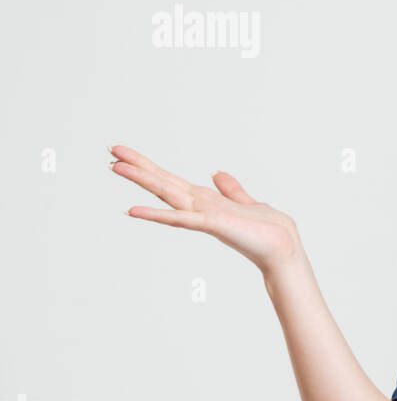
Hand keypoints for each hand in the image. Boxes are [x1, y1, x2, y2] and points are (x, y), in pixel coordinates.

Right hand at [111, 144, 303, 275]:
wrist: (283, 248)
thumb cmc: (266, 231)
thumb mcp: (246, 202)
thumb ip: (230, 189)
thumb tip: (217, 174)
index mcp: (205, 200)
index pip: (171, 179)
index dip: (148, 166)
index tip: (124, 154)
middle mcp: (199, 206)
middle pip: (162, 182)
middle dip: (137, 167)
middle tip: (110, 151)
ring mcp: (202, 215)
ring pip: (166, 194)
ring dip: (142, 180)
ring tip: (116, 168)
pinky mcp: (211, 225)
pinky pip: (181, 219)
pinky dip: (158, 215)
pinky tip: (134, 211)